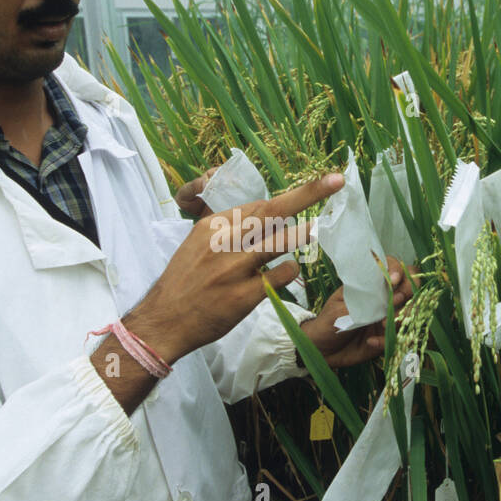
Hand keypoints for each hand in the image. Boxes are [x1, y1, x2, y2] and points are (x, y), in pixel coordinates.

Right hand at [126, 174, 345, 363]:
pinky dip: (289, 272)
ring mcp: (235, 269)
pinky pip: (278, 277)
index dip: (286, 199)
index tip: (310, 190)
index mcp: (213, 226)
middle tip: (335, 181)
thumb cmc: (184, 280)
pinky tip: (288, 273)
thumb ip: (226, 227)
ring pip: (278, 242)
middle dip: (306, 194)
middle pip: (272, 211)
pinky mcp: (244, 296)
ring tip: (318, 227)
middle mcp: (225, 242)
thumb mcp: (197, 243)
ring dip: (302, 233)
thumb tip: (260, 213)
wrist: (165, 320)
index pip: (257, 205)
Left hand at [298, 257, 415, 368]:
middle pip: (411, 287)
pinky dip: (387, 340)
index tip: (392, 280)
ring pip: (412, 312)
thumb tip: (382, 298)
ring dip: (401, 317)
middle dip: (407, 292)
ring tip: (381, 325)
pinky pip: (400, 338)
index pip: (394, 268)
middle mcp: (385, 299)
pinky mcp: (389, 337)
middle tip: (394, 302)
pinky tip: (370, 342)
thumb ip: (363, 302)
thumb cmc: (328, 323)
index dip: (398, 270)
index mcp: (371, 285)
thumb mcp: (340, 308)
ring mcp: (389, 317)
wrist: (323, 350)